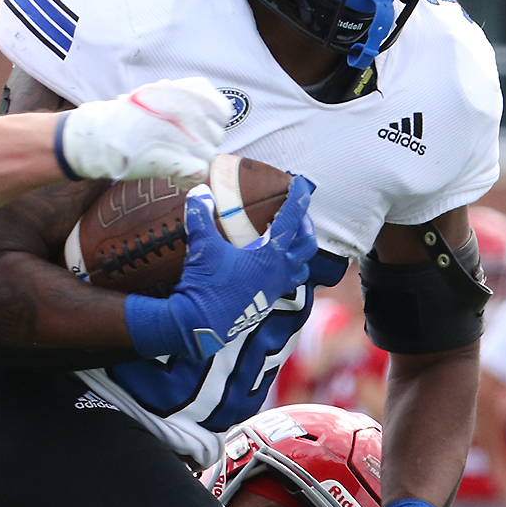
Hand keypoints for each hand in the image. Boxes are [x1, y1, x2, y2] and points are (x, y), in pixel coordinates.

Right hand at [58, 77, 227, 181]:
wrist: (98, 137)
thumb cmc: (125, 117)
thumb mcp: (155, 93)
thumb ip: (185, 96)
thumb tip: (212, 107)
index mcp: (184, 94)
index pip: (222, 110)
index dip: (214, 122)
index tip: (200, 129)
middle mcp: (188, 112)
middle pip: (217, 135)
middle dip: (204, 143)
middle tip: (180, 146)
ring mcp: (183, 137)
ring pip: (209, 154)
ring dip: (195, 160)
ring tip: (174, 159)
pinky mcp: (176, 161)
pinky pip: (201, 170)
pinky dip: (191, 175)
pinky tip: (176, 175)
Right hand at [124, 177, 317, 359]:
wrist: (201, 324)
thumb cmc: (206, 284)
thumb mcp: (202, 246)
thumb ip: (200, 216)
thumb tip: (199, 191)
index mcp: (270, 254)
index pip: (292, 218)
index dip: (298, 196)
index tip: (300, 182)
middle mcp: (279, 271)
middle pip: (307, 244)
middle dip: (305, 225)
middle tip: (296, 213)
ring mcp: (274, 289)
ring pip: (301, 268)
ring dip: (299, 252)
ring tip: (290, 241)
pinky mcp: (266, 303)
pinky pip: (286, 284)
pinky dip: (286, 271)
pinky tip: (272, 267)